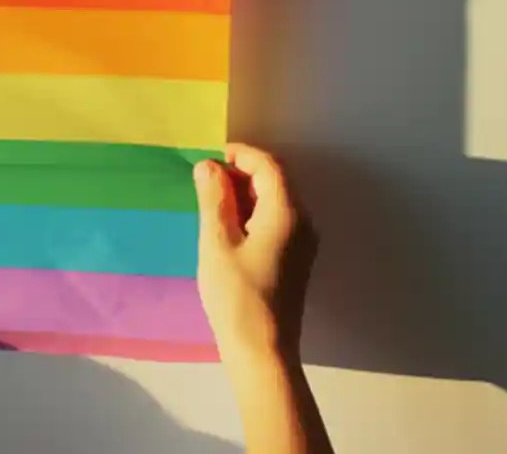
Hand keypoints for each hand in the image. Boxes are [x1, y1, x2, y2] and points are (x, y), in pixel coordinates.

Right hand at [194, 144, 315, 361]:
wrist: (262, 350)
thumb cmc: (237, 296)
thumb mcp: (216, 243)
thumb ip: (213, 199)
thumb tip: (208, 165)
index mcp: (286, 213)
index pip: (269, 166)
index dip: (239, 155)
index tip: (208, 159)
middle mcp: (303, 222)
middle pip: (275, 181)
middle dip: (240, 173)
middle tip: (203, 184)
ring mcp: (303, 242)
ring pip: (275, 201)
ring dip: (244, 195)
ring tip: (210, 207)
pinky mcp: (296, 259)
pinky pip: (277, 221)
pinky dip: (252, 214)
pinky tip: (227, 231)